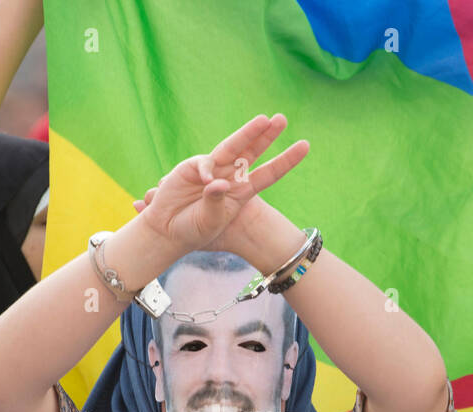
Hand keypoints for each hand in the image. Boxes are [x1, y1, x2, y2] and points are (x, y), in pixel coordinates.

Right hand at [131, 113, 307, 254]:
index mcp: (242, 193)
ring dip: (247, 133)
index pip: (269, 174)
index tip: (305, 146)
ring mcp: (213, 169)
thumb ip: (216, 202)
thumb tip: (217, 182)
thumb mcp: (209, 222)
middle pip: (252, 152)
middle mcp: (230, 177)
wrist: (167, 230)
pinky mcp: (194, 167)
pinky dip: (207, 171)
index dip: (286, 161)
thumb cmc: (193, 230)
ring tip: (264, 119)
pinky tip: (207, 183)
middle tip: (281, 119)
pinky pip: (206, 164)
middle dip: (267, 136)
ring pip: (233, 147)